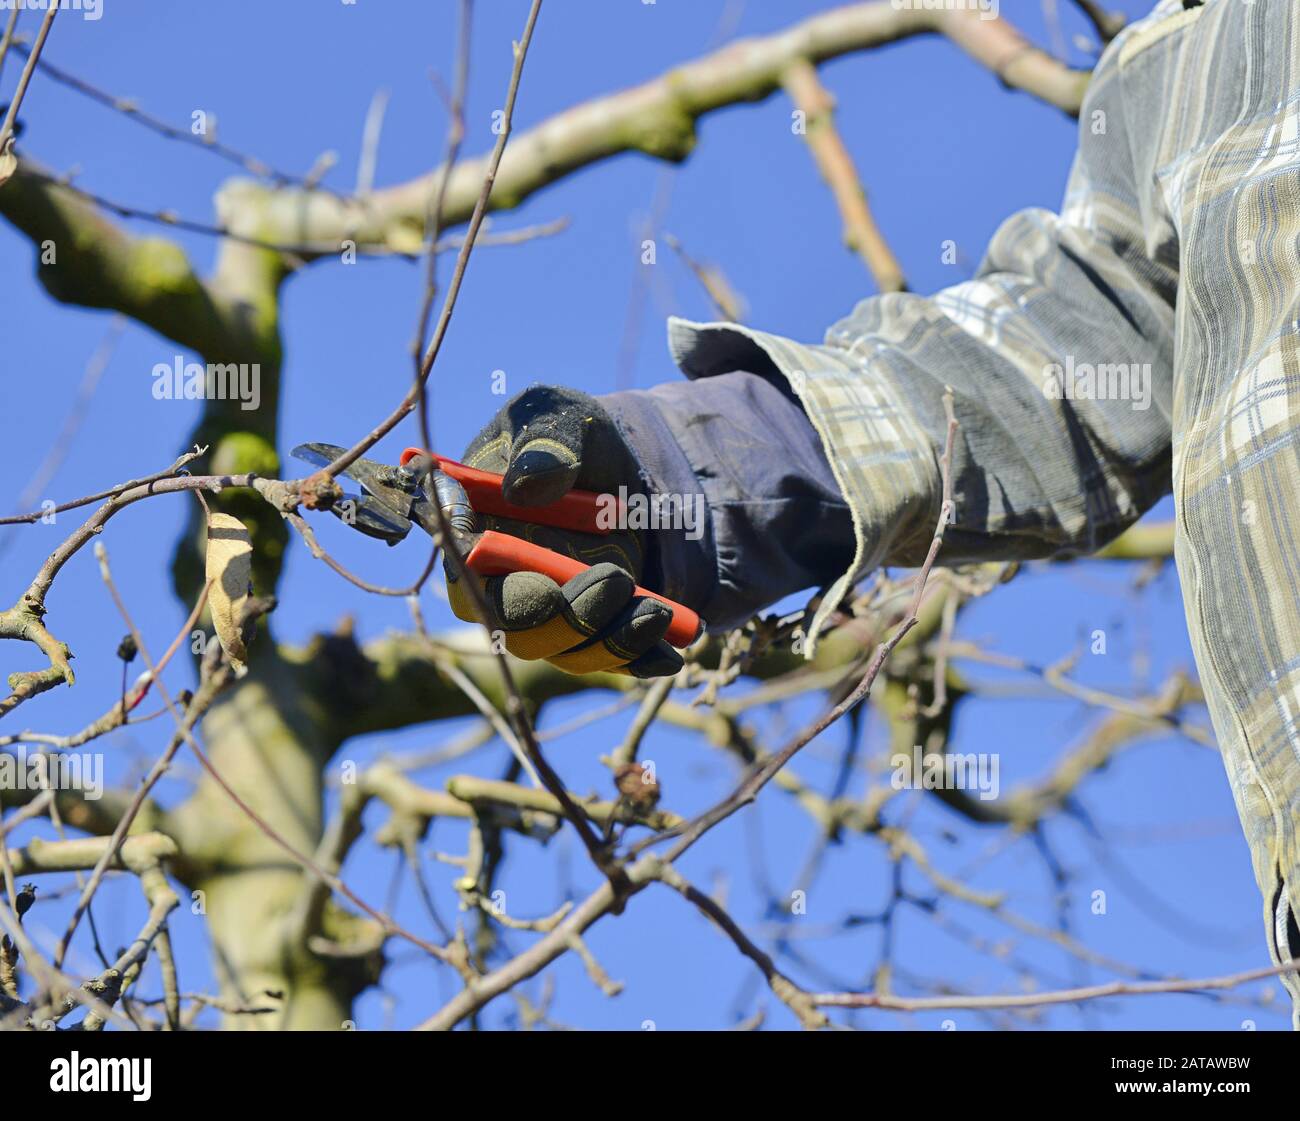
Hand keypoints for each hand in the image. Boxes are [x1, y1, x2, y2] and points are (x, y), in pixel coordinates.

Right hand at [446, 386, 684, 676]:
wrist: (632, 464)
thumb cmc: (577, 437)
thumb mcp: (561, 417)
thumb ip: (544, 444)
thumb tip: (523, 484)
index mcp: (473, 527)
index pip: (463, 570)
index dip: (491, 587)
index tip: (531, 579)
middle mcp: (501, 581)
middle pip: (513, 625)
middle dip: (562, 617)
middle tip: (613, 582)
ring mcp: (548, 612)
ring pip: (564, 649)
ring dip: (609, 639)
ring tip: (657, 610)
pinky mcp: (592, 629)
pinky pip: (608, 657)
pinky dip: (639, 658)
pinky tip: (670, 655)